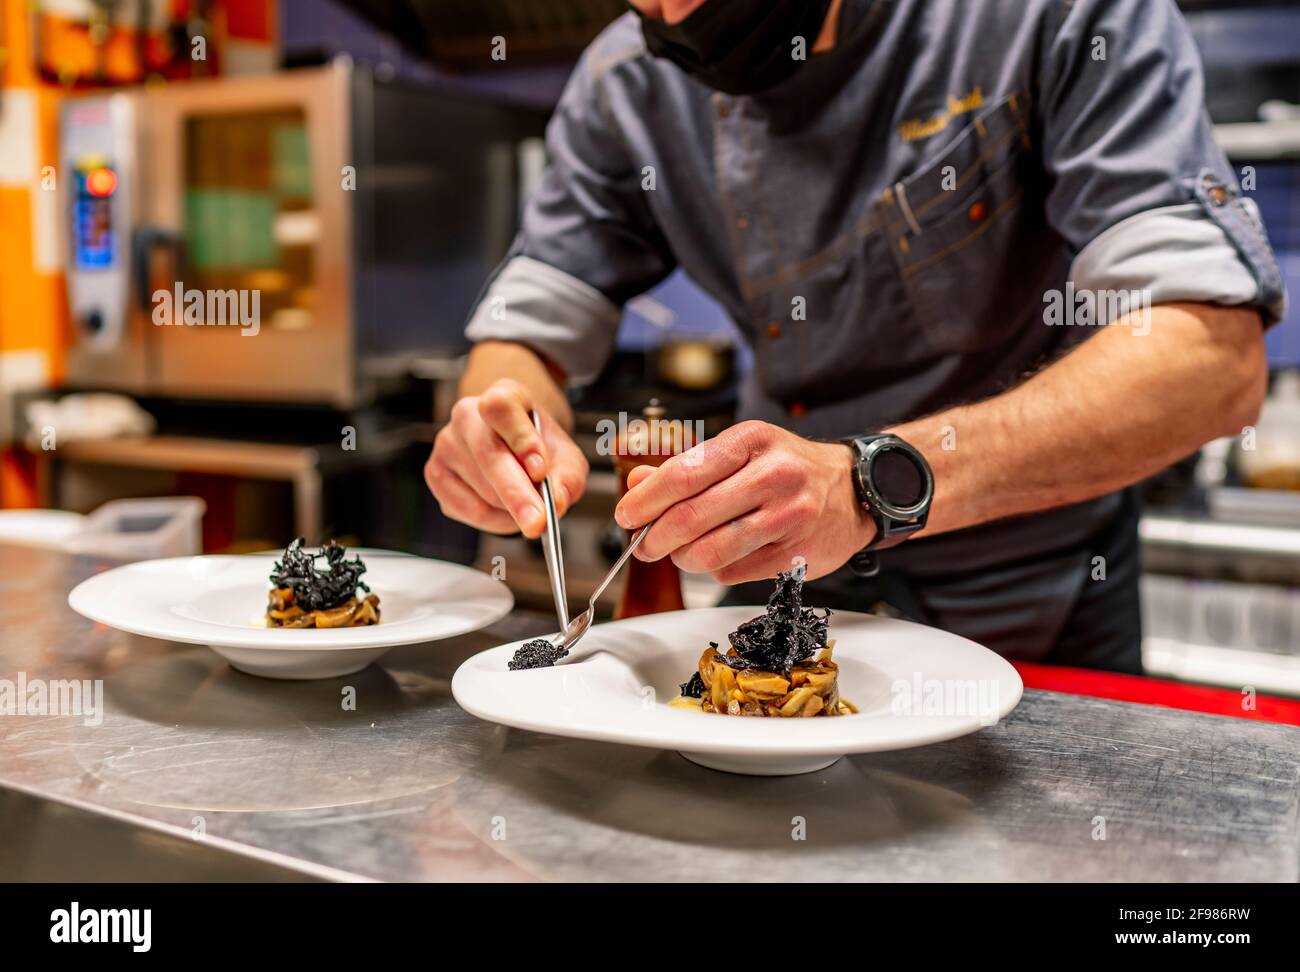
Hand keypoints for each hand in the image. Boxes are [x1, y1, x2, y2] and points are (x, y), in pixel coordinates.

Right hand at [424, 379, 588, 537]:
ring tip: (529, 503)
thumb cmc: (539, 449)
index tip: (539, 470)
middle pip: (488, 455)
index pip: (501, 408)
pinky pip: (470, 510)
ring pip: (483, 490)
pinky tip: (507, 511)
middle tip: (538, 522)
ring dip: (513, 510)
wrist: (514, 447)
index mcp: (504, 396)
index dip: (520, 438)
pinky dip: (497, 520)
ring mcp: (446, 444)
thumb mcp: (566, 456)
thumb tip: (556, 503)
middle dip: (516, 494)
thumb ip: (567, 477)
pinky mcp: (435, 474)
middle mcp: (467, 415)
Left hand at [614, 420, 874, 583]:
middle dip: (655, 538)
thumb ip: (687, 466)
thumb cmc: (790, 468)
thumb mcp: (741, 451)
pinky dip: (714, 570)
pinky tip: (719, 557)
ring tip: (680, 553)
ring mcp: (789, 517)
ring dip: (682, 558)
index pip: (684, 473)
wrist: (855, 490)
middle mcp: (774, 475)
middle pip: (691, 517)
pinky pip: (733, 572)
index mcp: (752, 440)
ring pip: (710, 552)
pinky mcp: (797, 555)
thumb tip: (637, 483)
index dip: (645, 500)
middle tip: (643, 545)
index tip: (626, 515)